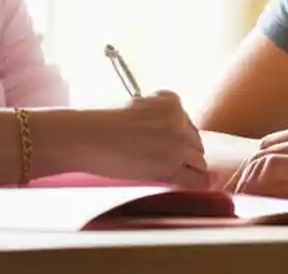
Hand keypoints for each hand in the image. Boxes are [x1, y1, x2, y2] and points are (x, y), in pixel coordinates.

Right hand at [79, 91, 208, 188]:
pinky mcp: (171, 167)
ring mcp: (178, 144)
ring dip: (187, 168)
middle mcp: (179, 120)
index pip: (186, 122)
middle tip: (164, 160)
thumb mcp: (136, 106)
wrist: (89, 137)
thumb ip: (156, 116)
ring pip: (198, 160)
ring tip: (171, 173)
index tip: (164, 143)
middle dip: (184, 151)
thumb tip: (163, 135)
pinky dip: (196, 183)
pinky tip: (194, 186)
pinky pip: (195, 179)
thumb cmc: (102, 122)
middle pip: (194, 141)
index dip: (177, 135)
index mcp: (171, 101)